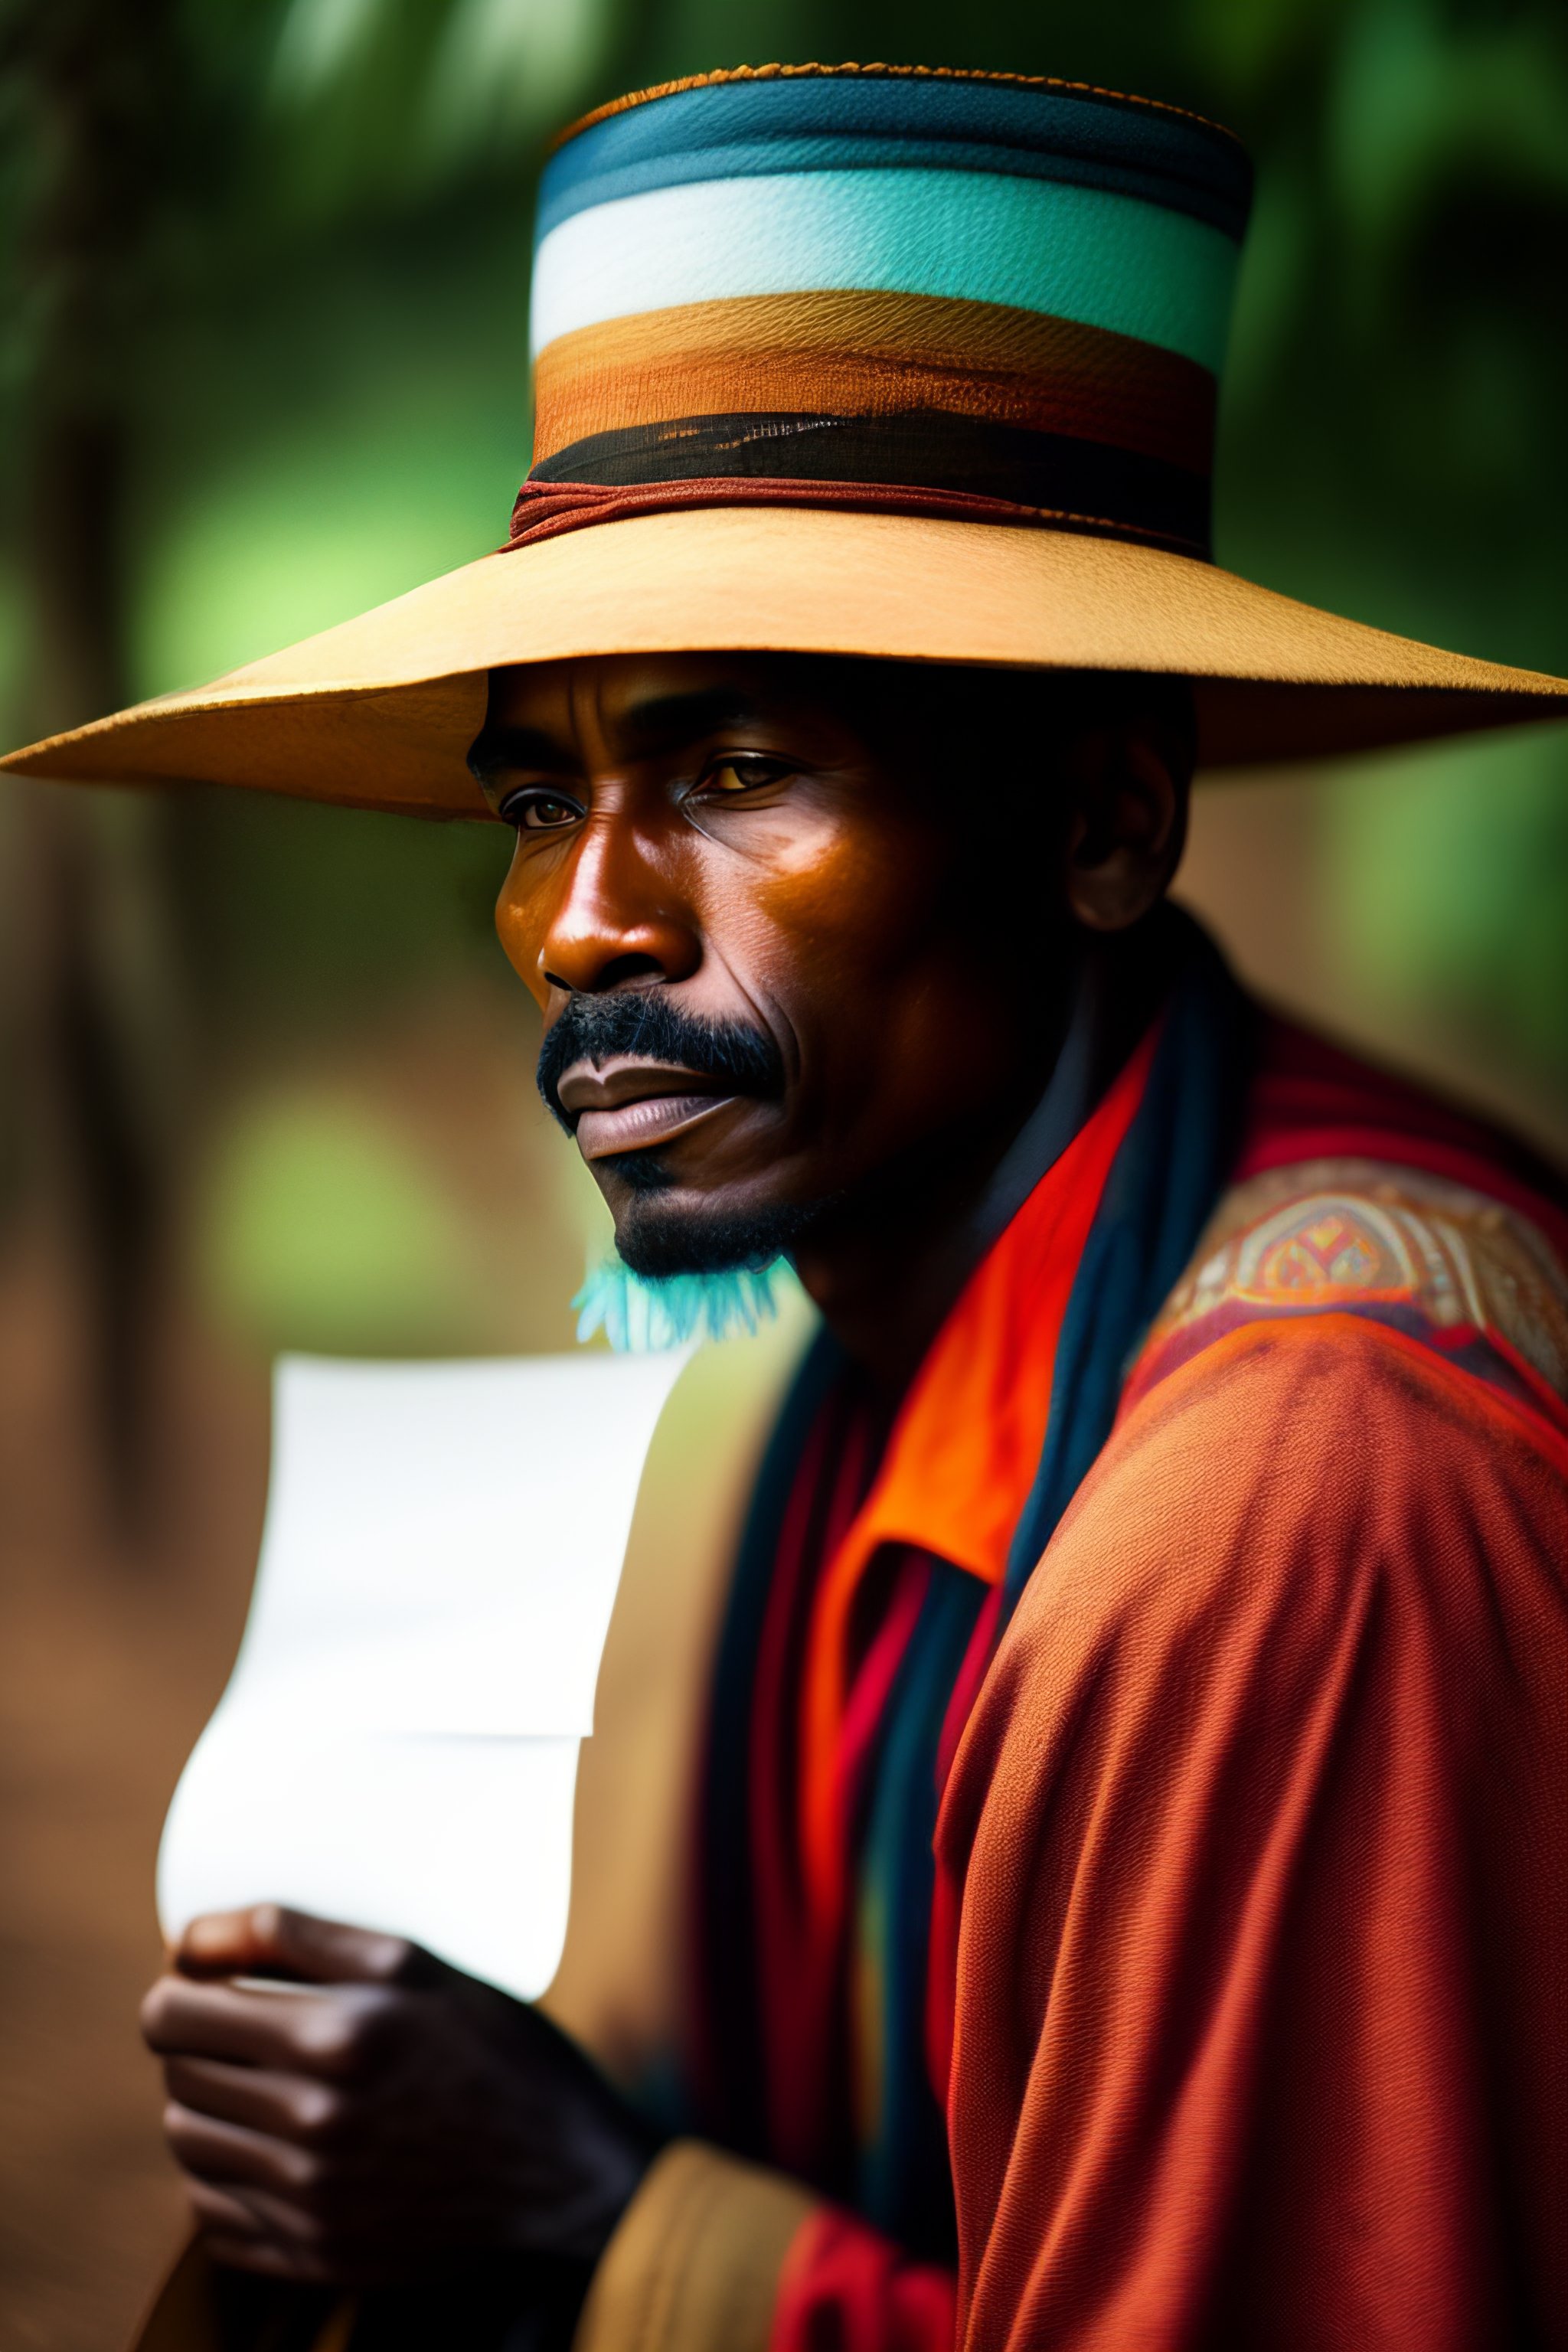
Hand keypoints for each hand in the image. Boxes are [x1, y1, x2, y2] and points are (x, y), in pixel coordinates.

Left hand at [139, 1904, 661, 2286]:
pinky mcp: (316, 2255)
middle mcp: (315, 2125)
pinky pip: (213, 2218)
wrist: (568, 2173)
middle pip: (176, 2078)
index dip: (173, 1988)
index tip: (198, 1980)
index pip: (175, 2015)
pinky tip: (268, 2148)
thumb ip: (299, 1934)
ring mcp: (312, 2201)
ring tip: (252, 2083)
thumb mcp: (418, 1964)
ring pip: (186, 2146)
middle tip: (236, 2025)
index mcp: (337, 2037)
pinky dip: (223, 2178)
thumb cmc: (498, 2049)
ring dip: (201, 2107)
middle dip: (191, 2043)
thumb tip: (188, 1936)